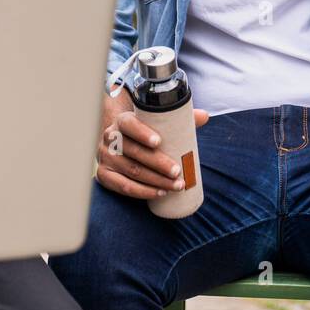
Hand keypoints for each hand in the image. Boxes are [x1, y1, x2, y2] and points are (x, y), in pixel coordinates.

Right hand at [96, 85, 208, 199]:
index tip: (159, 142)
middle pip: (134, 151)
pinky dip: (143, 192)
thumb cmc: (143, 132)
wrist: (119, 143)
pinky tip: (160, 193)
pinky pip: (124, 187)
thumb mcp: (156, 122)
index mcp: (121, 120)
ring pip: (132, 171)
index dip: (142, 133)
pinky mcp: (104, 175)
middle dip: (158, 163)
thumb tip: (204, 116)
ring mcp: (105, 157)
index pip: (128, 124)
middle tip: (178, 171)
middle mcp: (110, 138)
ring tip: (176, 185)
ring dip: (156, 181)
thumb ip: (178, 118)